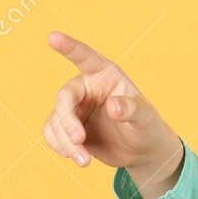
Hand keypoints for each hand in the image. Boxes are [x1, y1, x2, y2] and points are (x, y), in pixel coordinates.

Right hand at [43, 32, 182, 189]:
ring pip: (55, 120)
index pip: (85, 57)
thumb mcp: (145, 119)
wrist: (140, 151)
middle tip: (79, 140)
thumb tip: (113, 106)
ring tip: (85, 161)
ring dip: (65, 142)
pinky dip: (61, 148)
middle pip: (64, 97)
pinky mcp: (66, 127)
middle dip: (67, 120)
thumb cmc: (146, 126)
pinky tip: (78, 158)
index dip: (69, 47)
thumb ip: (131, 110)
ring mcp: (74, 108)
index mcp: (105, 76)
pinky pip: (52, 134)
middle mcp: (85, 88)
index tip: (52, 37)